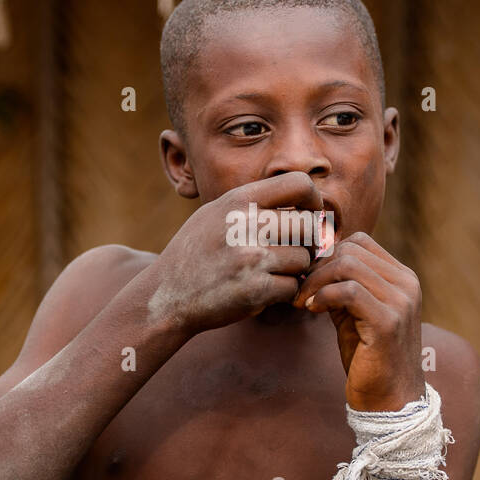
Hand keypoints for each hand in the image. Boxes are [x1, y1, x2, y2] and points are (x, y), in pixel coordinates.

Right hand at [149, 171, 323, 334]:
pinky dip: (284, 293)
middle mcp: (246, 224)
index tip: (309, 216)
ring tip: (272, 273)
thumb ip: (251, 203)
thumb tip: (299, 195)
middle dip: (307, 241)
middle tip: (295, 252)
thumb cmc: (194, 255)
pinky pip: (292, 287)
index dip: (313, 200)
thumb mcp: (214, 214)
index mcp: (237, 201)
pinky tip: (265, 292)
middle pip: (308, 224)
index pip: (299, 183)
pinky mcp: (255, 289)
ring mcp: (252, 257)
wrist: (165, 297)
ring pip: (303, 258)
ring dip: (294, 270)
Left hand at [293, 232, 424, 411]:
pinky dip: (323, 296)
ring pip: (348, 265)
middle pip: (351, 250)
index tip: (309, 278)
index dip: (328, 254)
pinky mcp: (388, 322)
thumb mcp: (355, 314)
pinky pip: (348, 291)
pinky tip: (313, 311)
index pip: (360, 242)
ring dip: (316, 281)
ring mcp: (400, 302)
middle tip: (301, 292)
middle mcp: (407, 284)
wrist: (390, 400)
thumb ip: (342, 287)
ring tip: (304, 302)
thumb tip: (313, 265)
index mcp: (402, 278)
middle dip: (318, 267)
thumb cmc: (369, 357)